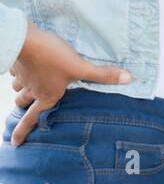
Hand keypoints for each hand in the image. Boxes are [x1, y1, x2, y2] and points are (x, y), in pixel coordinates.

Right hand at [8, 24, 131, 145]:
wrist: (25, 40)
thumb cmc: (51, 57)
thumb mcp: (80, 67)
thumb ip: (102, 75)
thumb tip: (128, 79)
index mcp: (46, 95)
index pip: (32, 119)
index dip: (22, 132)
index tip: (14, 143)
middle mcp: (31, 89)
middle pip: (23, 102)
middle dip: (24, 106)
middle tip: (25, 108)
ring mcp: (22, 76)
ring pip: (17, 87)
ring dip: (20, 88)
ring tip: (24, 87)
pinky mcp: (17, 62)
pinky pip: (15, 71)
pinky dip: (19, 71)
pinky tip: (25, 64)